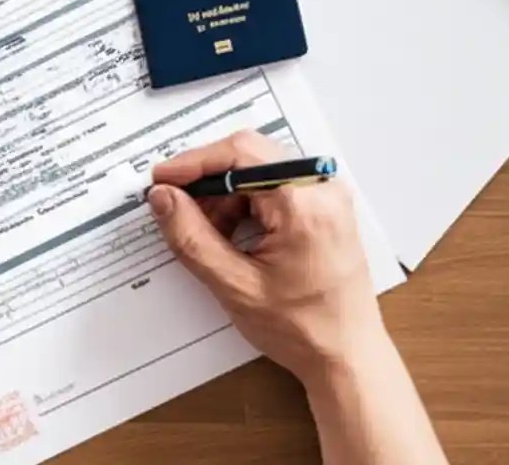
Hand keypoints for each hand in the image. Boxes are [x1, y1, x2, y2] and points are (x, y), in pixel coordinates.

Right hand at [147, 131, 383, 383]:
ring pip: (259, 170)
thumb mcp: (234, 285)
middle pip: (249, 156)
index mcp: (304, 203)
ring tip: (210, 234)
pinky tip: (233, 235)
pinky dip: (246, 203)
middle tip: (177, 207)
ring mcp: (326, 196)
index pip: (240, 153)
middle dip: (208, 180)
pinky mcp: (324, 206)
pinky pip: (275, 186)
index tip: (162, 178)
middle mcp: (322, 189)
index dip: (194, 162)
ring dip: (226, 194)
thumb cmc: (303, 328)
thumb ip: (192, 237)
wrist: (346, 355)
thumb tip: (163, 198)